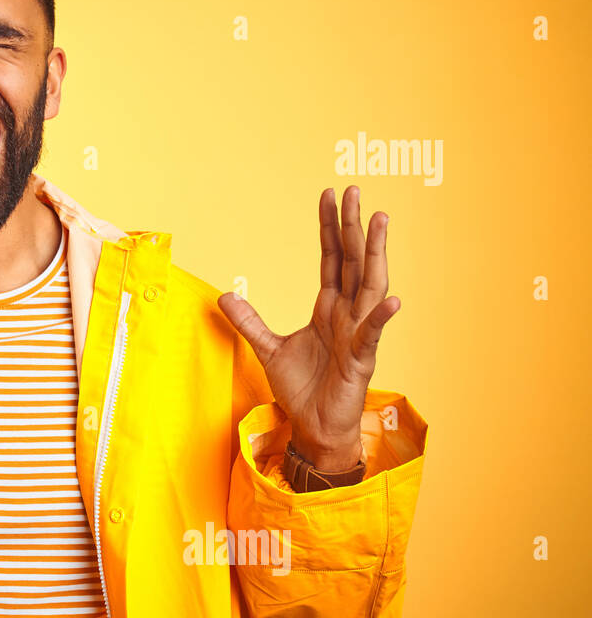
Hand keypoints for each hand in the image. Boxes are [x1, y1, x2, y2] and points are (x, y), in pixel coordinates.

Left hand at [216, 186, 398, 471]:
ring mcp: (357, 335)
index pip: (331, 258)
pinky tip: (391, 299)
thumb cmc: (301, 389)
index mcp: (329, 308)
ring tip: (381, 220)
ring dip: (376, 253)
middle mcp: (347, 315)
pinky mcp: (361, 361)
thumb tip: (226, 294)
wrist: (313, 427)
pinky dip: (381, 317)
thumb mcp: (268, 348)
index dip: (329, 228)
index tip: (329, 195)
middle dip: (353, 226)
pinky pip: (372, 336)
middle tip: (355, 191)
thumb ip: (249, 320)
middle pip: (352, 261)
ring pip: (370, 286)